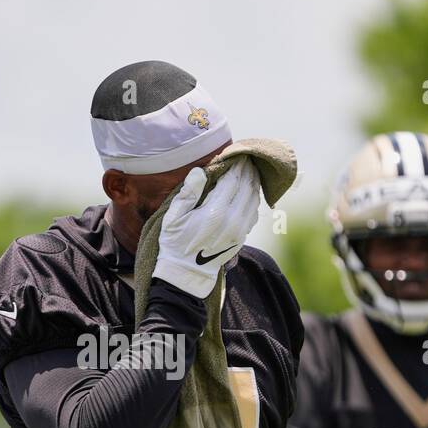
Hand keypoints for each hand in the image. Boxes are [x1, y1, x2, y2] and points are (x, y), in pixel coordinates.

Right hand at [153, 160, 260, 297]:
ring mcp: (240, 230)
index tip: (237, 153)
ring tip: (249, 170)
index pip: (233, 179)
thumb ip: (188, 193)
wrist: (186, 273)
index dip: (236, 164)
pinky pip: (253, 212)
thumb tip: (200, 171)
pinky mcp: (242, 238)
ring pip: (254, 198)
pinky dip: (254, 198)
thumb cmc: (175, 243)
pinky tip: (248, 191)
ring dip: (253, 182)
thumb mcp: (173, 217)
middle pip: (248, 186)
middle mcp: (232, 220)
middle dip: (248, 169)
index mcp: (215, 212)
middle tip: (246, 157)